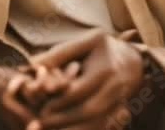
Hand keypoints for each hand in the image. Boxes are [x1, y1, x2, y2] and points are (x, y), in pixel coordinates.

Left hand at [29, 30, 143, 128]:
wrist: (134, 60)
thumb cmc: (104, 48)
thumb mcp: (85, 43)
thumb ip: (59, 54)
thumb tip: (31, 65)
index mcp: (106, 69)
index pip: (79, 90)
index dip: (58, 101)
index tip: (39, 107)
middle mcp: (115, 88)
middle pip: (87, 110)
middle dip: (61, 119)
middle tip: (37, 124)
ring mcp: (119, 103)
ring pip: (94, 123)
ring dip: (70, 129)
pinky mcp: (117, 114)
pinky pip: (100, 127)